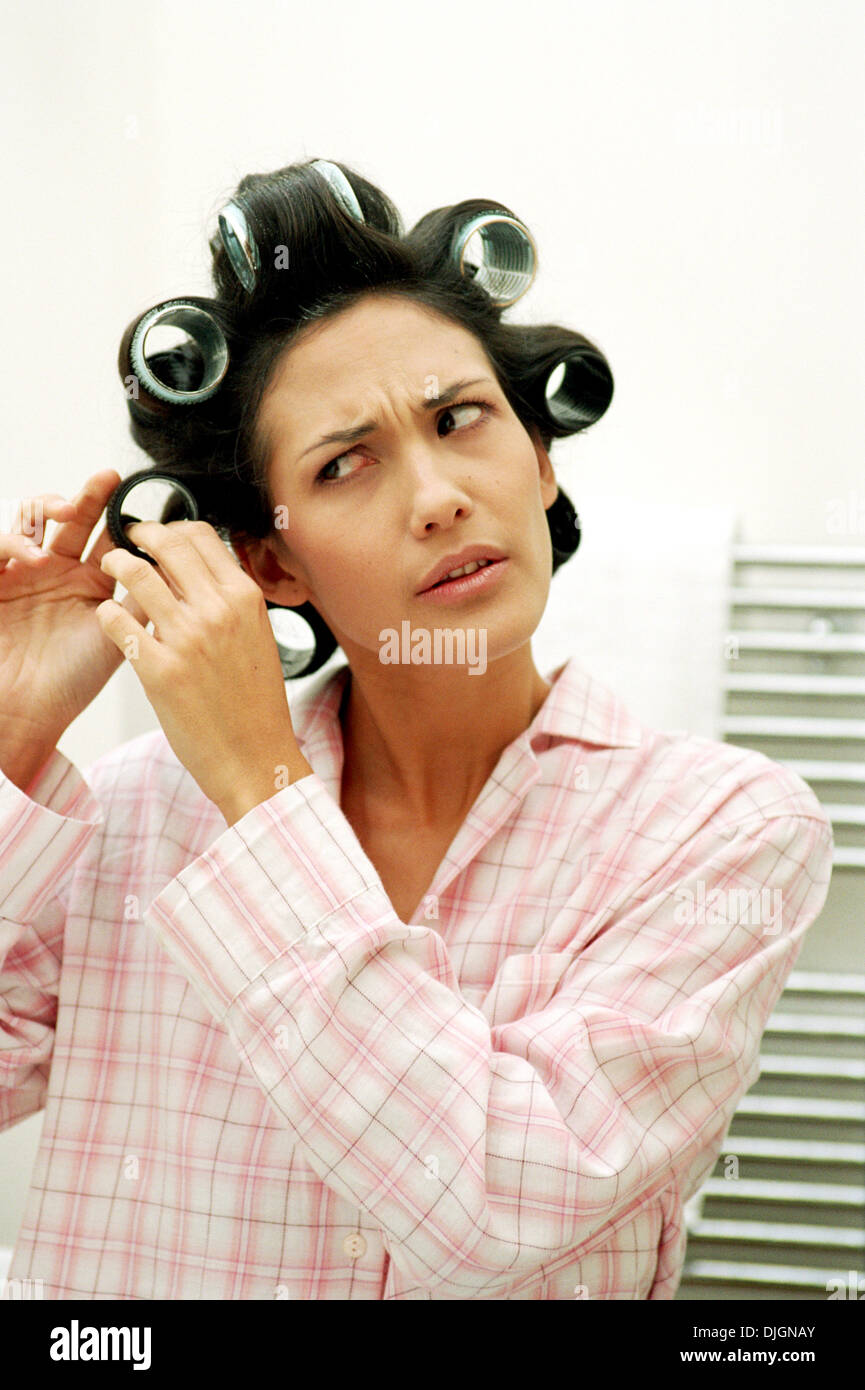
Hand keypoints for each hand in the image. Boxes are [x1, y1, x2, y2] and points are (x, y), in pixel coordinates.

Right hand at [0, 470, 150, 782]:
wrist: (27, 713)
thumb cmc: (71, 682)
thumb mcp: (119, 639)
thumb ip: (145, 604)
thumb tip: (185, 574)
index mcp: (92, 581)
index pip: (110, 535)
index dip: (123, 515)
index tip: (147, 505)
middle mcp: (58, 570)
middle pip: (75, 518)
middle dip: (91, 496)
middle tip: (108, 480)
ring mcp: (24, 573)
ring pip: (35, 521)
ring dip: (51, 508)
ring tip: (68, 513)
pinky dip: (15, 543)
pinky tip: (35, 557)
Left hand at [95, 519, 311, 819]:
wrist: (256, 758)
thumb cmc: (256, 705)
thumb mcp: (258, 638)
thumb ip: (231, 601)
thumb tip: (200, 569)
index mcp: (245, 599)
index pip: (201, 535)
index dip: (172, 527)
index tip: (158, 534)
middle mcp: (218, 610)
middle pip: (167, 544)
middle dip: (139, 534)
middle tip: (127, 539)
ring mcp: (188, 639)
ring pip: (136, 574)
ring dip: (116, 564)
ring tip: (109, 567)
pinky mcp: (159, 669)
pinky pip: (118, 621)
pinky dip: (108, 613)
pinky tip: (108, 617)